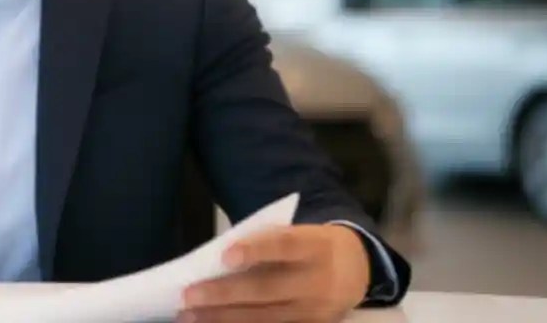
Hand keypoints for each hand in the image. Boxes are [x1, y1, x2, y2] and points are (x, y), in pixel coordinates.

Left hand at [179, 224, 369, 322]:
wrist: (358, 268)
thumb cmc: (311, 245)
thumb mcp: (300, 233)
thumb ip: (267, 242)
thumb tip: (218, 261)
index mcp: (314, 246)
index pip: (283, 246)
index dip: (255, 250)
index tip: (225, 256)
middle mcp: (316, 281)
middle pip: (267, 290)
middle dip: (224, 294)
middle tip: (189, 295)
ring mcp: (314, 311)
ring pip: (264, 317)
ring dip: (223, 318)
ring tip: (189, 316)